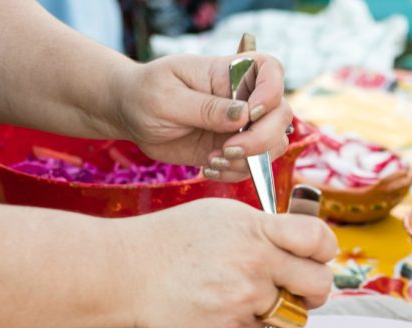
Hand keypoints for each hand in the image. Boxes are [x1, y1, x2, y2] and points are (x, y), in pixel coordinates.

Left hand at [112, 53, 291, 182]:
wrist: (131, 115)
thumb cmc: (144, 94)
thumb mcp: (167, 98)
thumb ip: (205, 107)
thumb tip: (243, 115)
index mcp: (228, 72)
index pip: (270, 71)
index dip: (271, 92)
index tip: (251, 113)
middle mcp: (242, 98)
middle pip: (281, 115)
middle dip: (262, 139)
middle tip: (228, 150)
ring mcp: (240, 126)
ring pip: (274, 144)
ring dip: (249, 161)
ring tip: (213, 161)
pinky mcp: (233, 150)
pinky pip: (252, 167)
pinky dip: (234, 173)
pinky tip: (208, 167)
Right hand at [123, 199, 336, 327]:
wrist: (128, 270)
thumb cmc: (175, 239)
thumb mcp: (225, 216)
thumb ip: (266, 229)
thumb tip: (304, 244)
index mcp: (257, 230)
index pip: (318, 239)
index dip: (325, 249)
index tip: (317, 255)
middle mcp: (255, 264)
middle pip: (319, 285)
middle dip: (315, 290)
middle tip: (301, 288)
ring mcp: (243, 299)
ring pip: (290, 314)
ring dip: (279, 309)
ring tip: (247, 293)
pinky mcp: (229, 327)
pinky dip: (244, 320)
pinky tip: (217, 303)